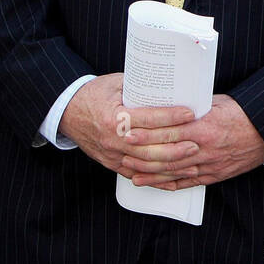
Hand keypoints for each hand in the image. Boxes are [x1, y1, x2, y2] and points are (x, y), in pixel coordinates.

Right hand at [60, 72, 196, 177]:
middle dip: (176, 146)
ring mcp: (112, 154)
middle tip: (197, 143)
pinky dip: (156, 179)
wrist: (66, 111)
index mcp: (114, 117)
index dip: (171, 116)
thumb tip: (171, 83)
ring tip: (192, 163)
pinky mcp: (112, 164)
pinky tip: (174, 180)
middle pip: (150, 147)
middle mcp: (113, 139)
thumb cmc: (94, 94)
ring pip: (146, 165)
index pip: (148, 119)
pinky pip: (137, 175)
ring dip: (171, 166)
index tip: (190, 113)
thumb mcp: (116, 83)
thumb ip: (141, 87)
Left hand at [120, 94, 263, 189]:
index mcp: (205, 128)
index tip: (129, 130)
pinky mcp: (215, 175)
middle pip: (167, 154)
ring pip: (174, 172)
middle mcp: (205, 149)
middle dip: (142, 154)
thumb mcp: (218, 103)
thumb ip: (195, 107)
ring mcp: (210, 165)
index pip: (170, 131)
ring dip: (150, 173)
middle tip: (122, 151)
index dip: (147, 133)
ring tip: (130, 171)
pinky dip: (168, 184)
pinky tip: (153, 184)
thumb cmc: (244, 113)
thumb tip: (171, 102)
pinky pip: (187, 182)